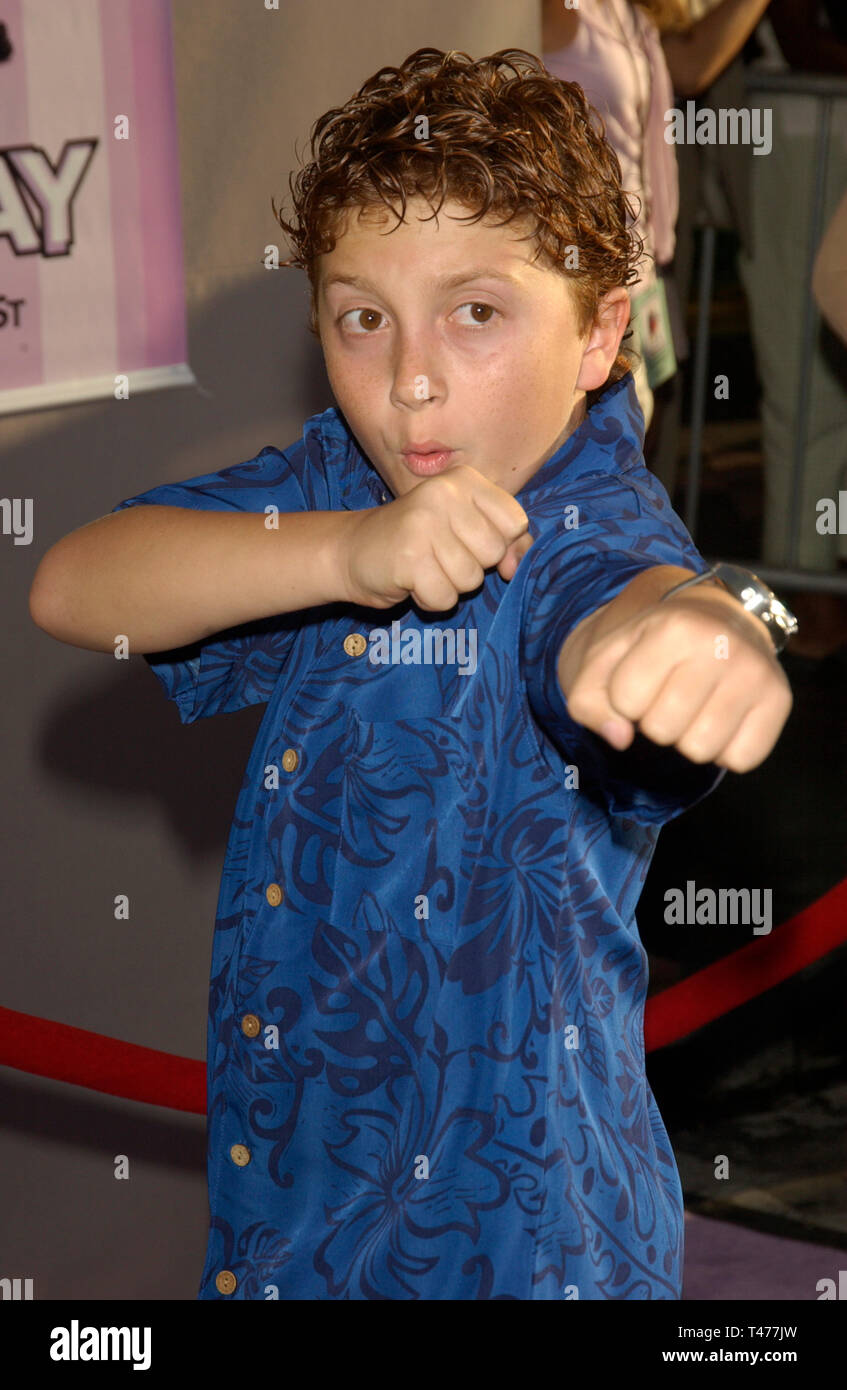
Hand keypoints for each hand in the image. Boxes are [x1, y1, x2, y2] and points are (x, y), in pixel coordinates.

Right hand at [339, 463, 533, 610]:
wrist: (352, 550)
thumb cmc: (417, 541)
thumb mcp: (463, 528)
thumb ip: (504, 541)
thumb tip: (516, 565)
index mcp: (464, 480)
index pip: (515, 522)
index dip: (500, 545)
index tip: (470, 543)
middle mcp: (444, 493)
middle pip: (494, 553)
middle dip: (472, 567)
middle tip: (439, 555)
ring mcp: (424, 523)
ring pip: (471, 579)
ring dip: (449, 585)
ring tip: (424, 567)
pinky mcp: (408, 557)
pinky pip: (445, 598)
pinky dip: (430, 599)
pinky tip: (411, 581)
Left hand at [561, 591, 793, 772]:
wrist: (712, 618)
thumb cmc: (649, 646)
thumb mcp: (604, 660)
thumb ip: (588, 701)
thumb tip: (620, 738)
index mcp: (673, 626)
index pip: (626, 701)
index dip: (624, 699)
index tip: (639, 678)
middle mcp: (721, 644)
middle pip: (662, 730)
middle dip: (654, 720)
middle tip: (668, 693)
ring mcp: (755, 672)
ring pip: (700, 750)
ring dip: (687, 739)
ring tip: (693, 705)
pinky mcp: (779, 698)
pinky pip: (740, 759)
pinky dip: (724, 750)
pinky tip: (721, 716)